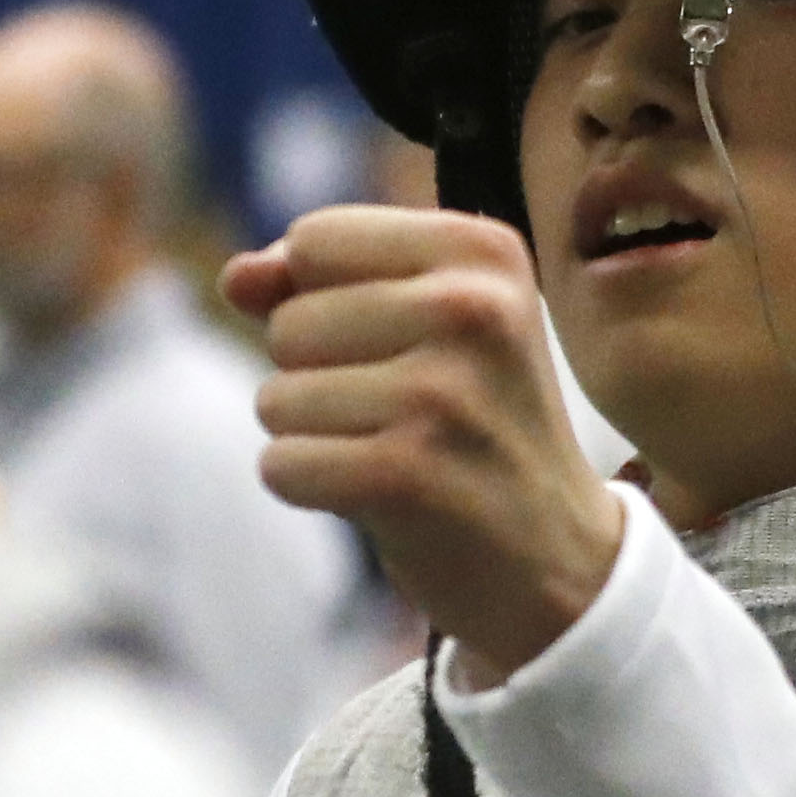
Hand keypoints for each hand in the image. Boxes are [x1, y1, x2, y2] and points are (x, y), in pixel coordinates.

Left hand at [221, 209, 624, 686]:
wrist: (558, 556)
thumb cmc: (472, 424)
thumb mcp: (421, 325)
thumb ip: (317, 281)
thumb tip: (237, 275)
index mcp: (483, 251)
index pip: (314, 240)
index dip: (319, 298)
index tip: (394, 342)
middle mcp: (472, 309)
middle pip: (288, 324)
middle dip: (316, 376)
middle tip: (404, 414)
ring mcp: (442, 393)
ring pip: (276, 397)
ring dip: (313, 436)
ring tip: (395, 451)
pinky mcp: (407, 473)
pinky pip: (281, 465)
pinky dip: (310, 486)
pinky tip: (377, 495)